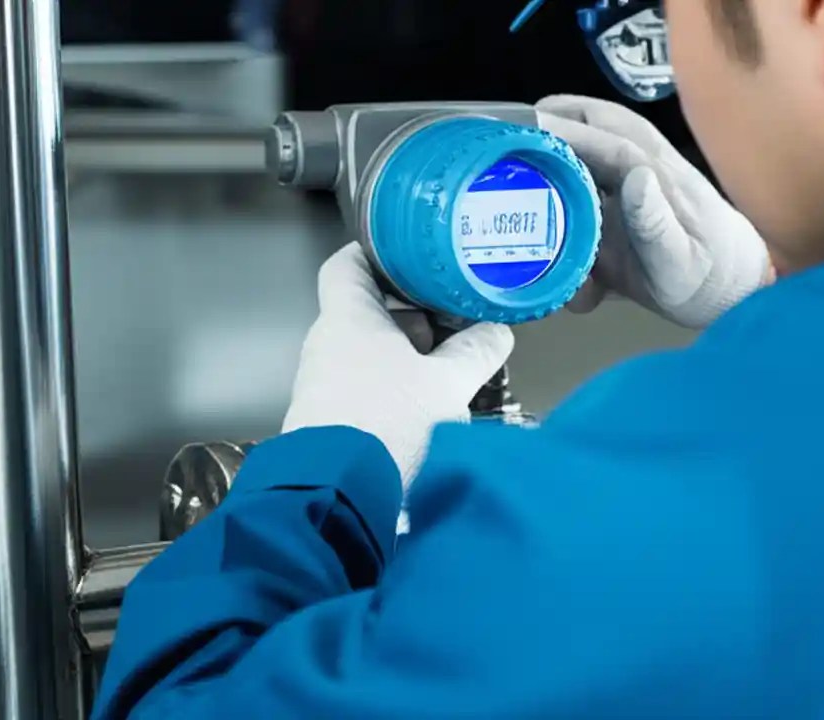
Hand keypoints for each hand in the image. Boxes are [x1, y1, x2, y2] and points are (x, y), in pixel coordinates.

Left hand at [282, 244, 513, 485]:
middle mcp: (328, 345)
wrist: (337, 495)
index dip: (375, 252)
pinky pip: (365, 387)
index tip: (408, 254)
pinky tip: (427, 406)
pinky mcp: (330, 420)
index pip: (346, 265)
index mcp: (348, 320)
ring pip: (370, 353)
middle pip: (369, 312)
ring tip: (450, 367)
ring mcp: (324, 385)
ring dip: (408, 356)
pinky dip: (395, 387)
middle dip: (413, 315)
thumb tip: (499, 331)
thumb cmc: (388, 422)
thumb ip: (476, 353)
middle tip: (453, 318)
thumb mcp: (446, 385)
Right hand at [536, 95, 773, 329]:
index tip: (527, 129)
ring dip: (568, 131)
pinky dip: (580, 155)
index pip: (608, 143)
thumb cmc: (709, 281)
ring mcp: (645, 182)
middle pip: (604, 126)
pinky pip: (608, 165)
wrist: (736, 290)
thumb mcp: (679, 263)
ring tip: (528, 136)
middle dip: (561, 118)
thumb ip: (656, 225)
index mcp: (660, 181)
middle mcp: (651, 171)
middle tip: (517, 124)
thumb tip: (635, 177)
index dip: (567, 133)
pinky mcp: (639, 199)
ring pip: (604, 140)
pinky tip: (554, 166)